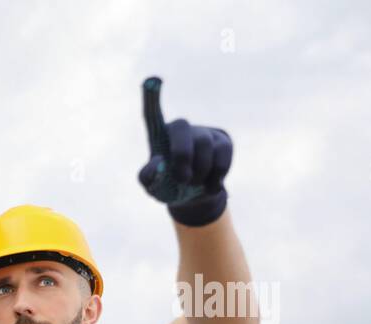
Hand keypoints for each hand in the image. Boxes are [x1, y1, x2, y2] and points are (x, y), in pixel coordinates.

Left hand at [138, 76, 232, 226]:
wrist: (193, 196)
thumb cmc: (167, 187)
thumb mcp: (153, 187)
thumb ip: (148, 176)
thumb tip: (158, 162)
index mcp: (159, 137)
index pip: (153, 115)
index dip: (151, 99)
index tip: (150, 80)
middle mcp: (181, 130)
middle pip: (181, 128)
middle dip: (182, 155)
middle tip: (181, 179)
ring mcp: (203, 134)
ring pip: (204, 146)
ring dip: (199, 172)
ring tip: (193, 183)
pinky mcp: (223, 142)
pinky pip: (222, 156)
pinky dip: (215, 177)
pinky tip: (209, 186)